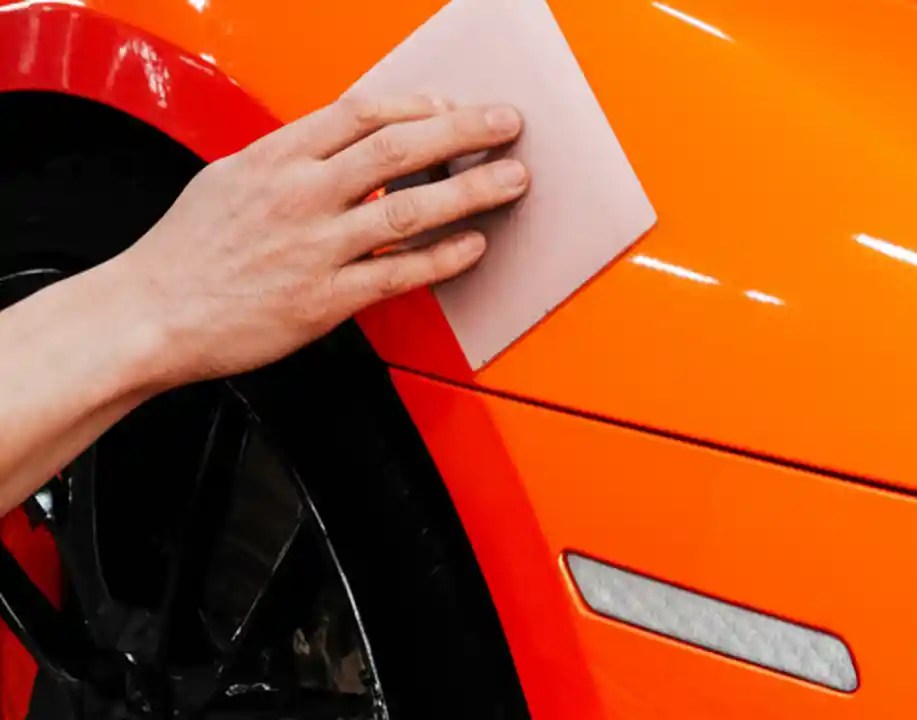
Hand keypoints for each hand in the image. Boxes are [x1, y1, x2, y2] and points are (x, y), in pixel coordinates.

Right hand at [109, 92, 527, 386]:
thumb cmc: (186, 251)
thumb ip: (291, 159)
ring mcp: (315, 248)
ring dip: (470, 192)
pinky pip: (398, 276)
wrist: (149, 315)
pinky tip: (473, 246)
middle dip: (463, 132)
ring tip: (511, 181)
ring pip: (408, 210)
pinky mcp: (324, 300)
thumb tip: (344, 144)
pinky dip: (442, 260)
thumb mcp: (230, 178)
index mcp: (276, 158)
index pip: (361, 112)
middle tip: (506, 125)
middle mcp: (300, 196)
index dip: (417, 104)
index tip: (451, 105)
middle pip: (398, 148)